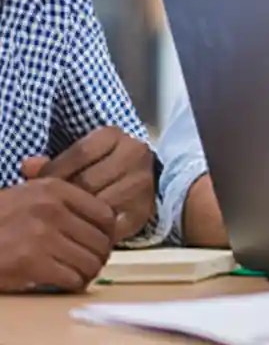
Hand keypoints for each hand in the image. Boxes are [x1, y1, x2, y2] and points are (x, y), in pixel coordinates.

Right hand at [0, 179, 115, 291]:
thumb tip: (107, 213)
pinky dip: (74, 284)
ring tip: (80, 273)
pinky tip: (66, 282)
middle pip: (100, 241)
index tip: (101, 241)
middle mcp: (51, 210)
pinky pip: (72, 279)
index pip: (105, 214)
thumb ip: (63, 195)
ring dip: (88, 272)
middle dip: (99, 256)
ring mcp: (42, 237)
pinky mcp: (32, 263)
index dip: (108, 233)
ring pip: (90, 261)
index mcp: (54, 189)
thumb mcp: (29, 192)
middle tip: (91, 262)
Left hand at [25, 127, 155, 240]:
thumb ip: (53, 163)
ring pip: (100, 204)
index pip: (80, 153)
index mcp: (115, 136)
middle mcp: (135, 155)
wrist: (132, 181)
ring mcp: (143, 183)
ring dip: (78, 215)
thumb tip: (28, 167)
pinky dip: (93, 229)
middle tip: (47, 209)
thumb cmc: (97, 168)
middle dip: (66, 197)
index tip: (38, 187)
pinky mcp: (144, 209)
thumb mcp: (77, 159)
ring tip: (63, 220)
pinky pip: (111, 225)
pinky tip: (80, 229)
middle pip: (89, 181)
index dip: (55, 171)